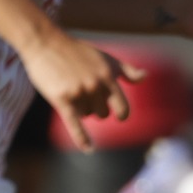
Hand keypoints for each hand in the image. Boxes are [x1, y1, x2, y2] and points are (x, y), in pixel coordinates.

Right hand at [21, 29, 145, 151]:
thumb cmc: (77, 52)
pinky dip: (82, 138)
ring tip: (70, 90)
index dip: (121, 113)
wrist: (46, 43)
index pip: (122, 107)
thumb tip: (146, 76)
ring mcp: (79, 92)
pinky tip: (89, 149)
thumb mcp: (106, 58)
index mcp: (109, 76)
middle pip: (102, 114)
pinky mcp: (62, 98)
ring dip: (79, 108)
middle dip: (93, 108)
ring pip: (86, 116)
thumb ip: (127, 70)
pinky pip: (75, 124)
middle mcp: (96, 85)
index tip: (119, 116)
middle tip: (82, 91)